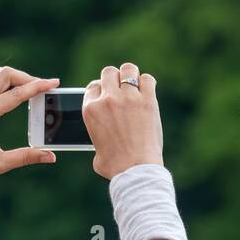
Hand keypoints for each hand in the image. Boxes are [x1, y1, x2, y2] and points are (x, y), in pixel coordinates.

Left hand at [0, 67, 58, 181]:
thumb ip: (26, 157)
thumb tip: (50, 156)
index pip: (16, 94)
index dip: (38, 87)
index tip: (53, 83)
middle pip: (6, 75)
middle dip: (27, 78)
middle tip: (43, 87)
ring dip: (13, 75)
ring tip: (28, 86)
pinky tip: (8, 85)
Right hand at [82, 63, 163, 178]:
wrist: (136, 170)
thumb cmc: (115, 166)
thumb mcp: (95, 150)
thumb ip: (96, 138)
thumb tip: (101, 141)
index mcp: (90, 110)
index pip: (93, 87)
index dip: (102, 91)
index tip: (109, 97)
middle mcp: (107, 100)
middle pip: (108, 72)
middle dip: (115, 79)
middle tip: (123, 91)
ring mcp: (128, 98)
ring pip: (128, 70)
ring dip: (131, 76)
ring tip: (136, 87)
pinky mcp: (148, 101)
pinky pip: (148, 79)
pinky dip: (147, 84)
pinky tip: (148, 94)